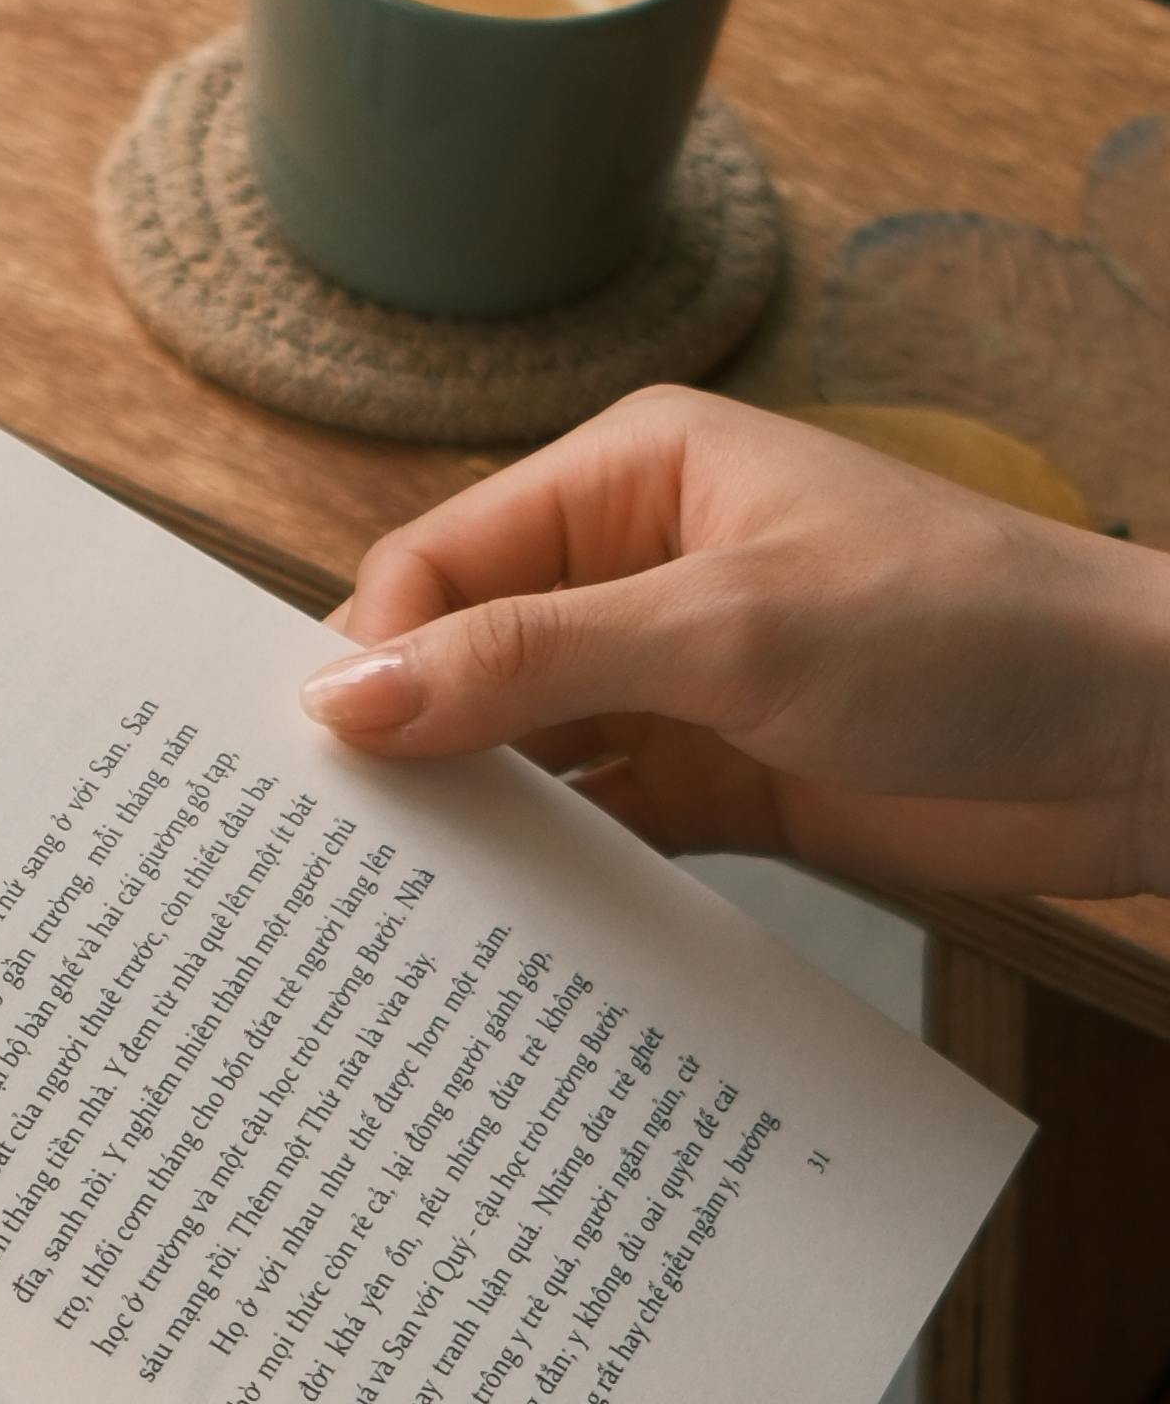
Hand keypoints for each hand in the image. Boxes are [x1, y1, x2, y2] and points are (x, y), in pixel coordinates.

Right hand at [301, 386, 1169, 899]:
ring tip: (396, 904)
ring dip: (476, 814)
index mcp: (632, 475)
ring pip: (525, 747)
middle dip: (405, 740)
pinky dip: (554, 867)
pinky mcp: (722, 776)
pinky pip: (599, 821)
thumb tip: (344, 694)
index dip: (371, 656)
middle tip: (327, 848)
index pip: (441, 561)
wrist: (1140, 740)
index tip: (316, 767)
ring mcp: (680, 678)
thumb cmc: (964, 631)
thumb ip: (529, 661)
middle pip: (467, 655)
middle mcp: (640, 566)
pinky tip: (502, 928)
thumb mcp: (726, 629)